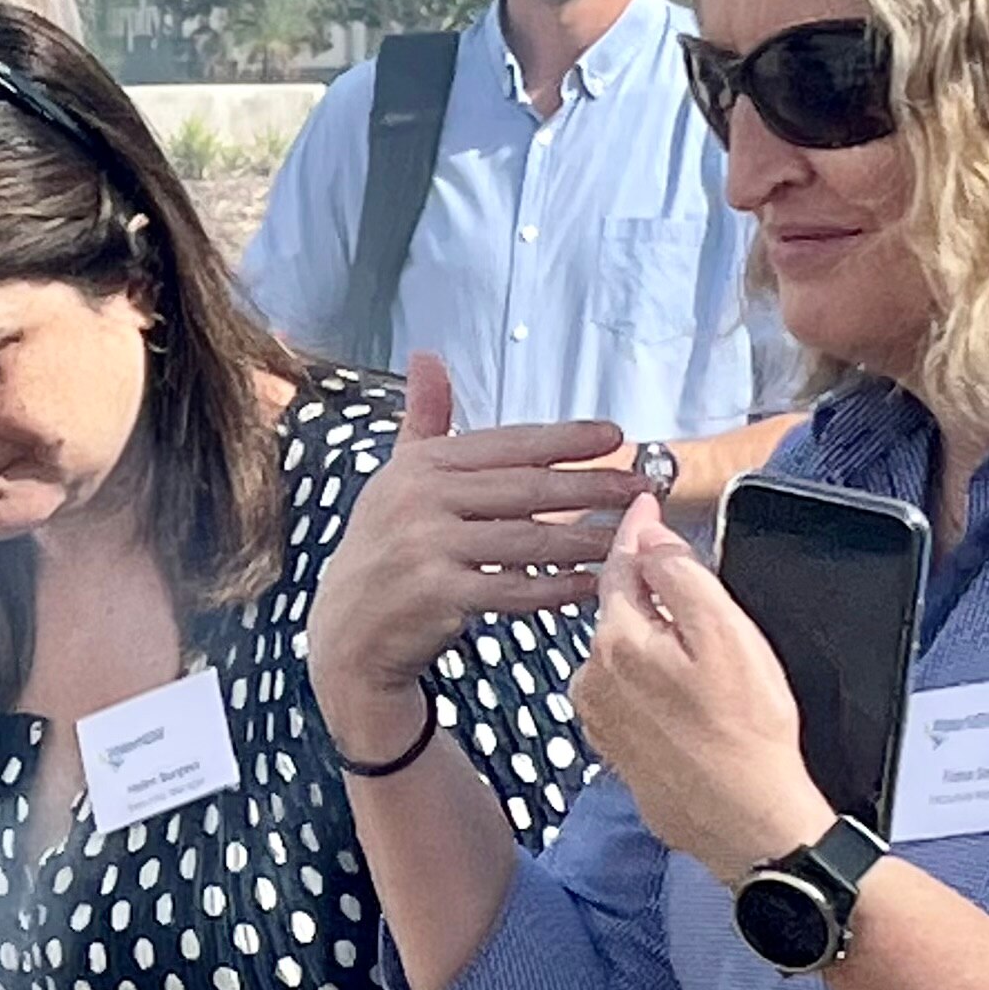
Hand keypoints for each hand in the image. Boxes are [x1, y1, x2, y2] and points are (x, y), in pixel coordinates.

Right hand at [305, 355, 639, 754]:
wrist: (347, 633)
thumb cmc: (384, 552)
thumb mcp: (397, 480)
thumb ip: (423, 421)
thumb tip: (427, 356)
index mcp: (418, 464)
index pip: (506, 444)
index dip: (565, 439)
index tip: (615, 437)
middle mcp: (419, 498)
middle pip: (525, 489)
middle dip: (590, 487)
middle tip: (641, 488)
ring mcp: (426, 546)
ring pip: (527, 539)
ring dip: (584, 539)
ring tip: (624, 537)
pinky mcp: (437, 594)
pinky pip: (513, 588)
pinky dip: (556, 587)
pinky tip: (590, 584)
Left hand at [572, 497, 836, 879]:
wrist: (748, 823)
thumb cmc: (748, 735)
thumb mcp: (728, 635)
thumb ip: (683, 577)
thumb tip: (650, 538)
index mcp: (617, 642)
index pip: (620, 564)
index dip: (638, 529)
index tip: (646, 502)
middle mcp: (594, 678)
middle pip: (618, 607)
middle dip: (645, 582)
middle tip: (679, 562)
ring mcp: (601, 717)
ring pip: (621, 649)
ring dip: (648, 632)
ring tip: (694, 639)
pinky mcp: (617, 747)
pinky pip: (627, 690)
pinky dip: (648, 675)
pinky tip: (685, 689)